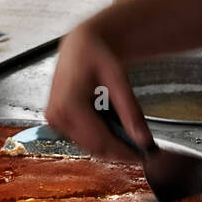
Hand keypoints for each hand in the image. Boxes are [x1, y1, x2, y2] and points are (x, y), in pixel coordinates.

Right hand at [44, 21, 149, 161]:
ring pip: (89, 146)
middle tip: (145, 151)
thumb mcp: (118, 79)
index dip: (125, 152)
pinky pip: (83, 139)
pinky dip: (101, 139)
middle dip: (120, 152)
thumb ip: (130, 112)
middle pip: (95, 148)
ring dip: (111, 147)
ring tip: (132, 139)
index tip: (146, 156)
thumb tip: (144, 140)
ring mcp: (54, 120)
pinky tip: (115, 131)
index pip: (101, 141)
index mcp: (68, 105)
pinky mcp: (57, 121)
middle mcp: (57, 115)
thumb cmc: (95, 55)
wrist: (80, 46)